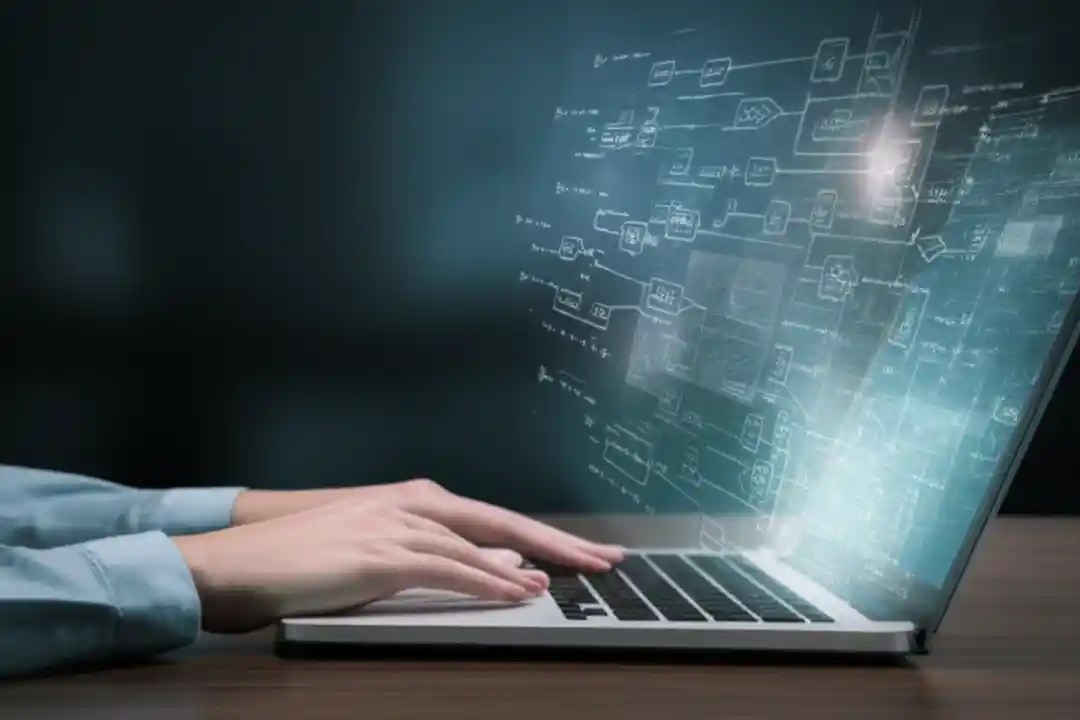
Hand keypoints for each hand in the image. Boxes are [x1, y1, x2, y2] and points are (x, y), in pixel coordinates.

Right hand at [230, 479, 624, 571]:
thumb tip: (504, 572)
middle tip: (605, 558)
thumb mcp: (385, 555)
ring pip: (481, 546)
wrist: (239, 562)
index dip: (547, 536)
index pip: (497, 519)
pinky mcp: (379, 555)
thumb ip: (444, 559)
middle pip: (503, 523)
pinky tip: (515, 593)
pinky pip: (446, 569)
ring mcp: (396, 526)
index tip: (587, 550)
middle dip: (559, 542)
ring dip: (531, 565)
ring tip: (573, 579)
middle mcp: (412, 505)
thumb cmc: (307, 561)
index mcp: (415, 501)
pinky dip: (486, 582)